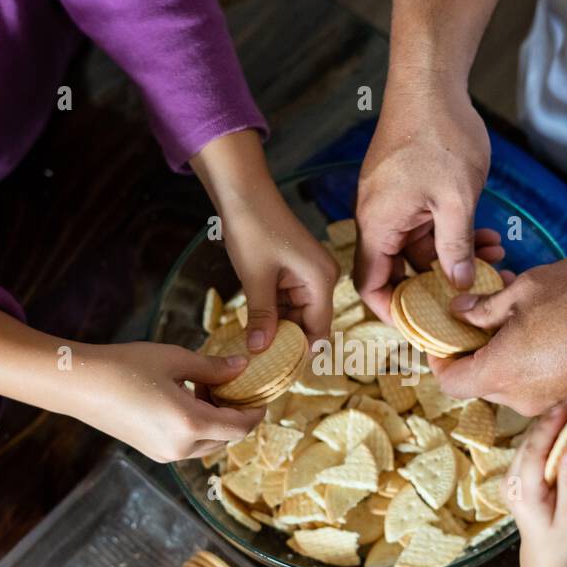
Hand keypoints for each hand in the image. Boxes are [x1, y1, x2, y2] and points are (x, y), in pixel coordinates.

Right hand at [69, 342, 263, 461]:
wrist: (79, 384)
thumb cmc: (126, 366)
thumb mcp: (175, 360)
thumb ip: (213, 369)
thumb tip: (242, 368)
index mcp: (190, 424)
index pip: (240, 427)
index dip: (256, 412)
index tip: (262, 395)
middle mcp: (181, 448)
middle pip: (227, 438)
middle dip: (236, 414)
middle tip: (233, 385)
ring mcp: (165, 454)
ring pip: (208, 444)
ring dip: (216, 421)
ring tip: (206, 389)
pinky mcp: (153, 453)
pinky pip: (188, 445)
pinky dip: (197, 428)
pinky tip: (185, 400)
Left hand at [222, 199, 338, 351]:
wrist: (244, 192)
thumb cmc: (252, 229)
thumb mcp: (255, 278)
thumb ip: (262, 317)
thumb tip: (260, 351)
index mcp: (321, 280)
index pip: (318, 330)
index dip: (300, 354)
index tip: (278, 374)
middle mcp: (323, 278)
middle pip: (309, 324)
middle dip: (287, 343)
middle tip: (262, 366)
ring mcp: (310, 274)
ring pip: (297, 315)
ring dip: (278, 330)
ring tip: (255, 351)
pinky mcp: (297, 271)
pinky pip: (289, 302)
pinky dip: (274, 314)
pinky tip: (256, 328)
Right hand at [355, 78, 496, 319]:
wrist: (430, 80)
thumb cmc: (438, 133)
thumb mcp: (457, 199)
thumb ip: (456, 246)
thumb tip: (461, 283)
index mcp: (378, 224)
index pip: (371, 285)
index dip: (393, 311)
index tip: (424, 324)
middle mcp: (378, 217)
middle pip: (397, 270)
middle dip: (437, 285)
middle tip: (473, 295)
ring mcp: (391, 203)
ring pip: (418, 249)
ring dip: (454, 257)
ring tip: (494, 258)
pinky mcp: (406, 190)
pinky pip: (425, 226)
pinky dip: (453, 235)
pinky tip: (487, 236)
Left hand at [430, 258, 566, 414]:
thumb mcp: (525, 290)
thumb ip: (486, 306)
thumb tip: (460, 312)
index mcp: (500, 372)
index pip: (450, 381)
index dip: (438, 359)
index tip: (439, 335)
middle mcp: (519, 396)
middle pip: (477, 381)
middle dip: (471, 348)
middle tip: (473, 313)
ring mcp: (544, 400)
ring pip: (505, 379)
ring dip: (500, 348)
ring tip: (510, 308)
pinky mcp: (565, 394)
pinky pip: (531, 380)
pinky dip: (524, 356)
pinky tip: (536, 322)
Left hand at [506, 400, 566, 556]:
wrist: (546, 552)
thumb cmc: (562, 538)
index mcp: (522, 493)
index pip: (533, 450)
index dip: (551, 425)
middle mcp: (511, 480)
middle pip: (535, 440)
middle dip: (564, 425)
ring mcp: (514, 475)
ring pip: (539, 442)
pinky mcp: (521, 472)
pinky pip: (541, 450)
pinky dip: (563, 448)